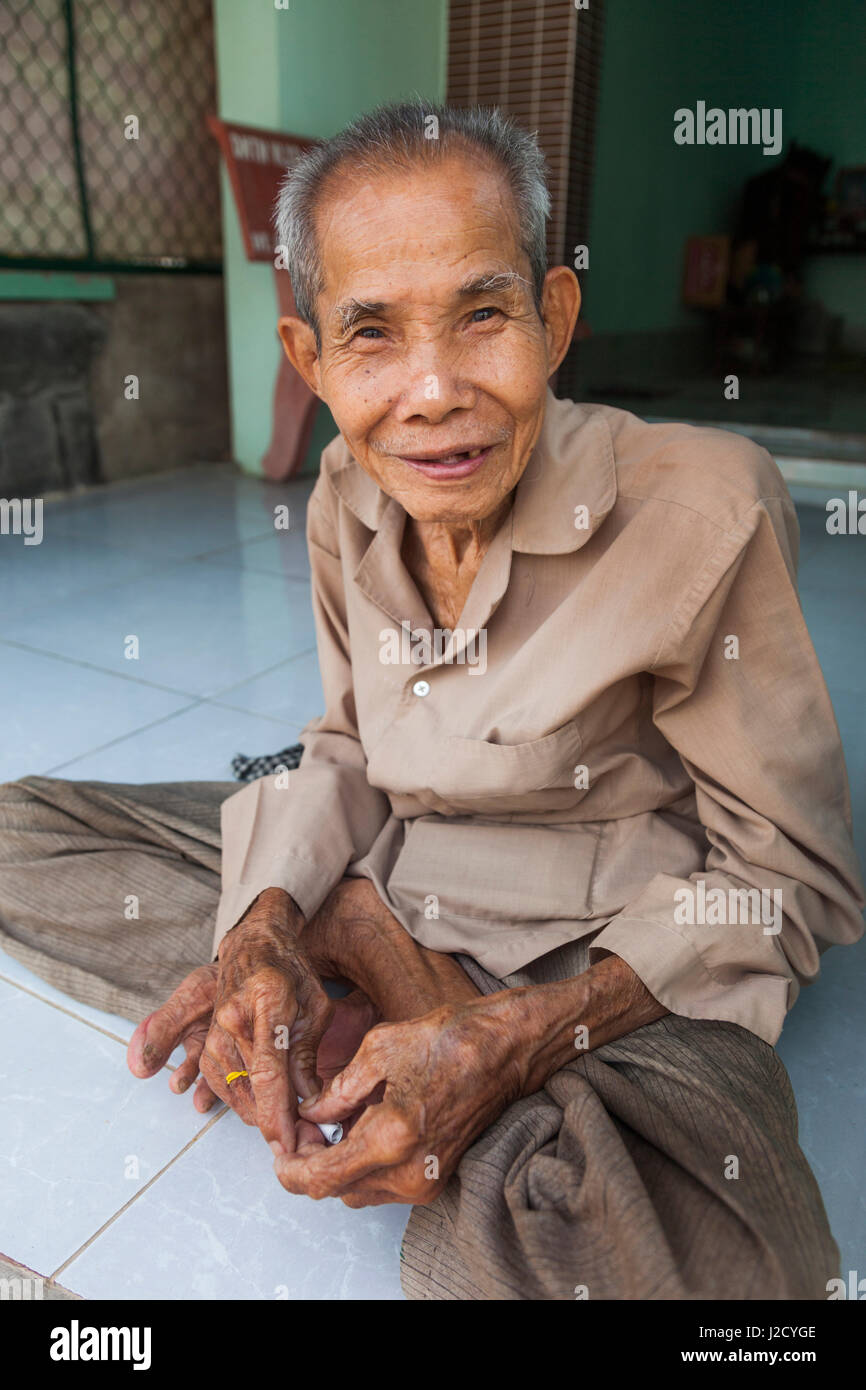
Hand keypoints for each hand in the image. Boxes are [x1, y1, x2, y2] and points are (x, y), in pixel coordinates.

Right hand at [128, 957, 378, 1146]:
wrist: (253, 946)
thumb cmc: (292, 972)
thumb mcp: (316, 1006)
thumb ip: (309, 1055)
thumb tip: (309, 1102)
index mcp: (268, 1001)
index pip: (268, 1070)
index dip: (277, 1113)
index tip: (288, 1144)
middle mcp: (233, 1017)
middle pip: (249, 1086)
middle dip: (273, 1122)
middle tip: (300, 1142)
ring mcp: (215, 1029)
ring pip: (232, 1090)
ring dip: (257, 1114)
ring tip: (284, 1126)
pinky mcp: (207, 1041)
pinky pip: (220, 1083)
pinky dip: (239, 1101)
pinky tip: (260, 1108)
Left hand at [273, 997, 521, 1206]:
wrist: (506, 1050)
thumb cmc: (449, 1040)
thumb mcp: (380, 1049)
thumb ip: (337, 1090)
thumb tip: (310, 1113)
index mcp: (390, 1138)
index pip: (320, 1178)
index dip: (289, 1166)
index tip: (281, 1143)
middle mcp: (407, 1172)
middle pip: (335, 1189)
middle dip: (310, 1161)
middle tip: (302, 1125)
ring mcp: (424, 1181)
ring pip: (357, 1190)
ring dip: (335, 1164)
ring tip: (328, 1123)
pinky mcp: (435, 1179)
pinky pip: (383, 1185)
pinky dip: (362, 1164)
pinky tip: (360, 1126)